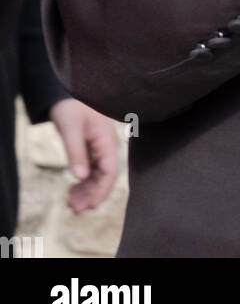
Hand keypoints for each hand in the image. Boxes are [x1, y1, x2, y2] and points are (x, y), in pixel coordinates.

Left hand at [49, 98, 118, 213]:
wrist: (65, 94)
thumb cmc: (70, 107)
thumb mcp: (70, 128)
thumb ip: (76, 152)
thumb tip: (81, 178)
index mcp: (107, 140)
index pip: (110, 170)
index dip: (102, 190)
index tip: (91, 205)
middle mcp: (106, 146)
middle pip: (105, 177)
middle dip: (93, 194)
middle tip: (75, 209)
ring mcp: (99, 148)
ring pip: (97, 176)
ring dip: (87, 191)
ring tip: (71, 204)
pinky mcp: (91, 150)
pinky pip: (90, 171)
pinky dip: (83, 183)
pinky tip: (72, 191)